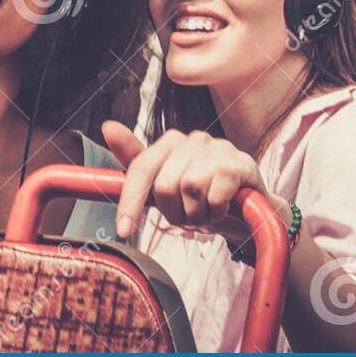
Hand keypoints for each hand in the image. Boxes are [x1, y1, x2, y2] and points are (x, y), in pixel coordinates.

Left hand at [102, 120, 272, 242]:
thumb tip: (108, 126)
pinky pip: (214, 194)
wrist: (247, 213)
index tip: (124, 230)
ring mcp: (219, 148)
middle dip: (174, 212)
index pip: (141, 168)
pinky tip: (224, 208)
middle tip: (188, 217)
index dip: (130, 201)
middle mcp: (194, 139)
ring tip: (206, 212)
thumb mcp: (164, 187)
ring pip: (189, 188)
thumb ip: (135, 161)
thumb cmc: (203, 197)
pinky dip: (216, 211)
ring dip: (197, 213)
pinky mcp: (240, 163)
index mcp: (172, 142)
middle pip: (164, 185)